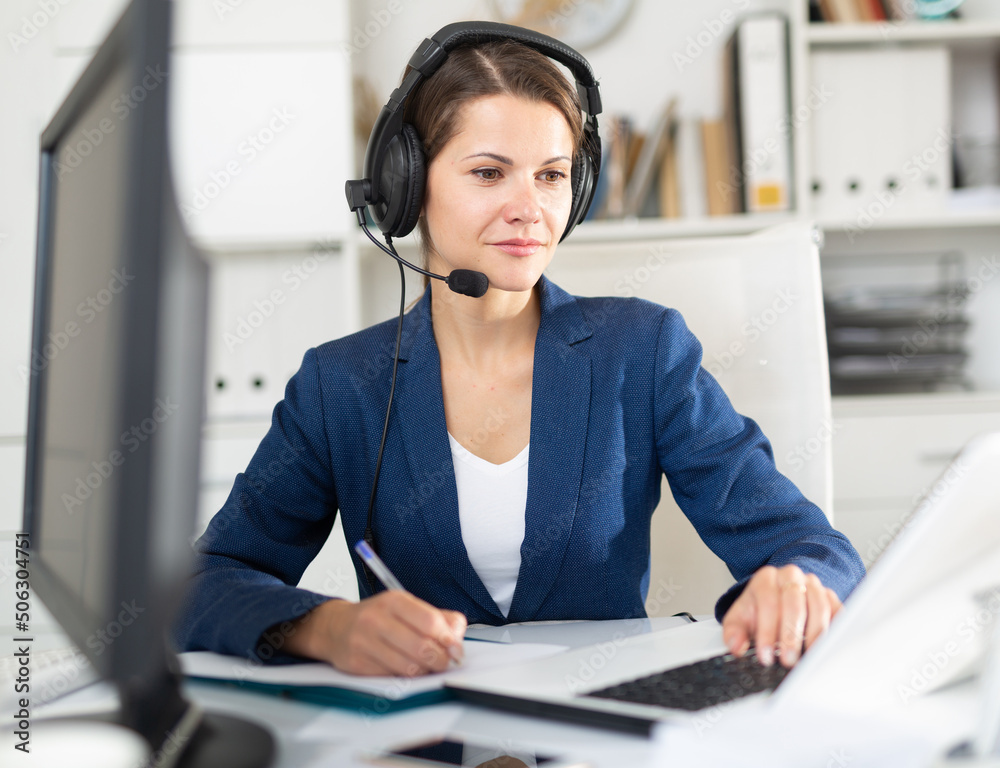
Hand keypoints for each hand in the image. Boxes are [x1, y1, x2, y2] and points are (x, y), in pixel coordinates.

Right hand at [286, 592, 466, 675]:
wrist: (335, 627)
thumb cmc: (378, 618)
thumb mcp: (406, 607)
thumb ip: (437, 617)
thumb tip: (458, 635)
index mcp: (394, 601)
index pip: (430, 621)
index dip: (449, 640)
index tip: (456, 650)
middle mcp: (377, 619)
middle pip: (421, 647)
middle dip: (440, 660)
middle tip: (445, 663)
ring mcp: (365, 642)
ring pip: (408, 667)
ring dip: (424, 671)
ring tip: (426, 667)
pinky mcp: (357, 664)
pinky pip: (392, 677)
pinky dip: (405, 678)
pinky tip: (405, 669)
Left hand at [721, 564, 841, 667]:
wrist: (778, 600)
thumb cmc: (759, 612)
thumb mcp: (740, 620)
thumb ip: (734, 632)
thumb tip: (736, 646)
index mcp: (766, 578)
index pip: (767, 601)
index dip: (767, 631)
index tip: (766, 655)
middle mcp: (791, 577)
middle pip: (794, 602)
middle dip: (791, 635)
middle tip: (788, 660)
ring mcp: (813, 585)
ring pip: (818, 606)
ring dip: (814, 635)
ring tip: (807, 657)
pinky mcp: (831, 597)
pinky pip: (837, 611)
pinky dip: (834, 630)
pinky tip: (827, 648)